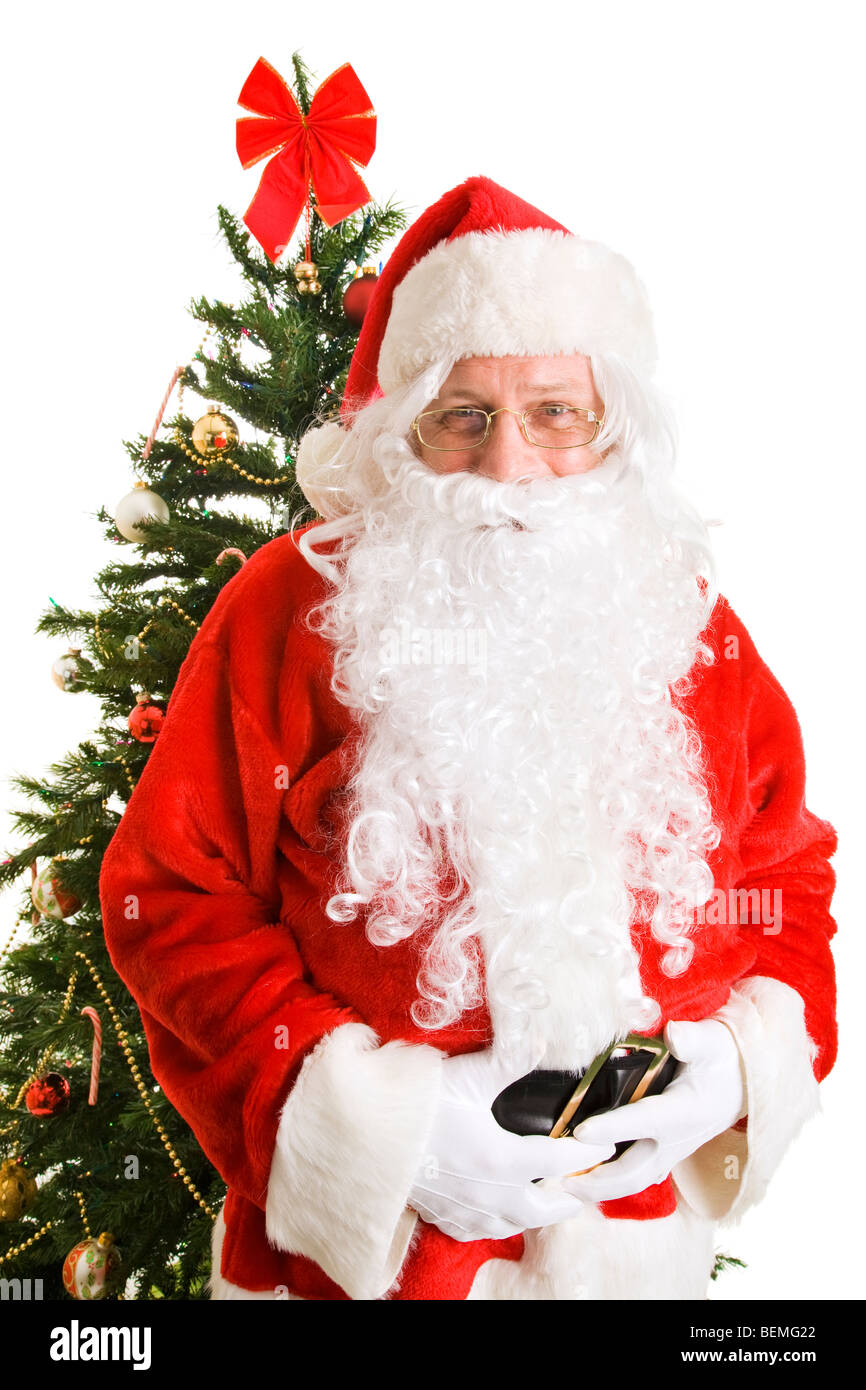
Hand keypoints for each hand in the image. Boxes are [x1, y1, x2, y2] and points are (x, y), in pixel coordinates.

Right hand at [408, 1043, 615, 1241]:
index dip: (586, 1154)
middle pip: (542, 1209)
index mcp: (501, 1159)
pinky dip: (495, 1224)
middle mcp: (488, 1193)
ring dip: (533, 1214)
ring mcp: (463, 1209)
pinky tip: (496, 1212)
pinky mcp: (440, 1214)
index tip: (604, 1147)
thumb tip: (543, 1039)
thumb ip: (511, 1059)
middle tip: (582, 1189)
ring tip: (544, 1200)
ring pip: (511, 1224)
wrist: (363, 1133)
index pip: (559, 1161)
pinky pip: (477, 1231)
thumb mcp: (469, 1076)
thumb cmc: (415, 1102)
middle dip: (567, 1200)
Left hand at [560, 1019, 745, 1203]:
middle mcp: (676, 1139)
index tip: (581, 1133)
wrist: (744, 1080)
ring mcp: (672, 1151)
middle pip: (634, 1170)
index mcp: (683, 1111)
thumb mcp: (710, 1041)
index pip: (643, 1121)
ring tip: (566, 1189)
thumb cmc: (721, 1056)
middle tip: (562, 1181)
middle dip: (598, 1180)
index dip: (612, 1128)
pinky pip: (639, 1176)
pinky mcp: (667, 1154)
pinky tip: (589, 1182)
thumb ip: (692, 1039)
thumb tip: (674, 1036)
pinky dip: (613, 1183)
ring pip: (634, 1179)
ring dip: (601, 1188)